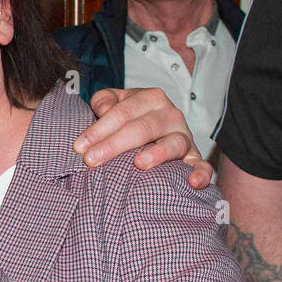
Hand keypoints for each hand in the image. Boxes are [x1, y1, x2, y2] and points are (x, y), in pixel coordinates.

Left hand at [74, 87, 211, 189]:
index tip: (79, 147)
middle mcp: (170, 115)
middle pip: (142, 129)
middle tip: (91, 160)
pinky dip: (200, 173)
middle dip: (114, 144)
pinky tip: (193, 182)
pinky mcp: (194, 157)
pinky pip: (202, 165)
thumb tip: (102, 109)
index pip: (122, 113)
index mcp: (150, 99)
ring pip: (173, 143)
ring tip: (139, 164)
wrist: (156, 127)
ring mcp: (184, 136)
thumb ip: (105, 101)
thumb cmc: (130, 117)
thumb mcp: (115, 102)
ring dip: (157, 154)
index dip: (99, 129)